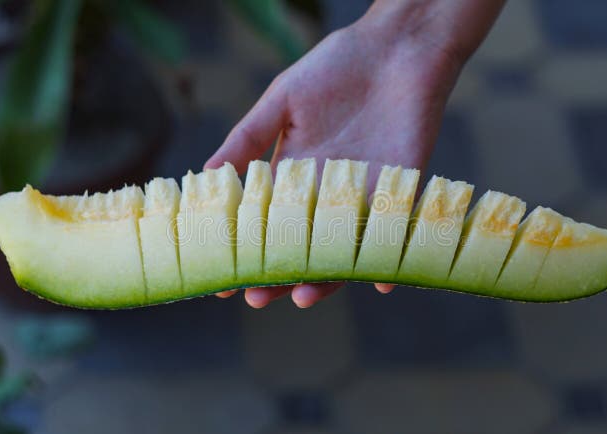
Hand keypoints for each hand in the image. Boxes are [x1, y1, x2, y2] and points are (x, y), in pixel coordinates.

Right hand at [204, 1, 499, 307]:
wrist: (396, 47)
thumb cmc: (336, 68)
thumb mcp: (282, 101)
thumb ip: (248, 138)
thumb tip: (204, 175)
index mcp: (295, 175)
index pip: (267, 225)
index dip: (246, 252)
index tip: (222, 281)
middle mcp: (327, 194)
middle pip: (301, 246)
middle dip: (279, 275)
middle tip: (255, 298)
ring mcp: (364, 196)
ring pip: (342, 250)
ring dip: (326, 278)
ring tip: (303, 298)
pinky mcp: (402, 191)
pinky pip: (396, 234)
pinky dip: (391, 259)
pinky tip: (382, 283)